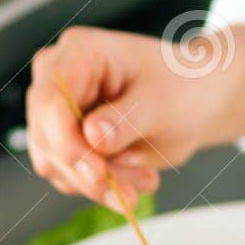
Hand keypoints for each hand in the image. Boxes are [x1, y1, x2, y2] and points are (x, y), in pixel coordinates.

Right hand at [24, 24, 244, 208]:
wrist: (198, 99)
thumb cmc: (183, 87)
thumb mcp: (162, 102)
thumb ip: (126, 120)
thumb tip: (92, 137)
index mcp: (80, 51)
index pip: (51, 101)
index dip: (67, 143)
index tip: (98, 176)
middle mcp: (57, 77)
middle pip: (47, 136)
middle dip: (89, 172)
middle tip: (131, 193)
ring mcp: (56, 109)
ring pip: (54, 162)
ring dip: (98, 183)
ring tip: (144, 179)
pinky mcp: (63, 138)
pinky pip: (67, 174)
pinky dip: (99, 186)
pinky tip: (135, 175)